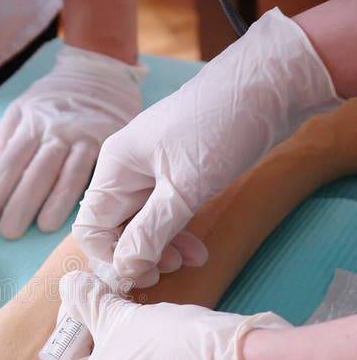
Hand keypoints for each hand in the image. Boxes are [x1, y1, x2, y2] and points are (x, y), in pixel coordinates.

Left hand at [0, 43, 145, 239]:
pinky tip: (75, 213)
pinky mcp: (106, 142)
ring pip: (63, 174)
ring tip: (39, 229)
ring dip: (51, 203)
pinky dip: (81, 192)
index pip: (6, 164)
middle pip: (32, 173)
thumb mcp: (22, 107)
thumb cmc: (55, 98)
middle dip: (17, 205)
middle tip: (7, 233)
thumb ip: (3, 139)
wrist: (100, 71)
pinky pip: (92, 171)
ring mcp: (81, 136)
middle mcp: (54, 129)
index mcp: (28, 122)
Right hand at [74, 9, 340, 287]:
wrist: (269, 85)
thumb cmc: (220, 127)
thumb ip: (151, 232)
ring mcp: (153, 169)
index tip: (141, 274)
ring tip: (190, 261)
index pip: (91, 226)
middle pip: (117, 226)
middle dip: (140, 253)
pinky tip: (197, 249)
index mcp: (116, 166)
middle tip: (169, 271)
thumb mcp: (184, 188)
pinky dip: (178, 233)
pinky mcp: (179, 172)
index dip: (110, 255)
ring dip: (162, 247)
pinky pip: (166, 212)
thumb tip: (124, 269)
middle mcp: (127, 168)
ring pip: (144, 222)